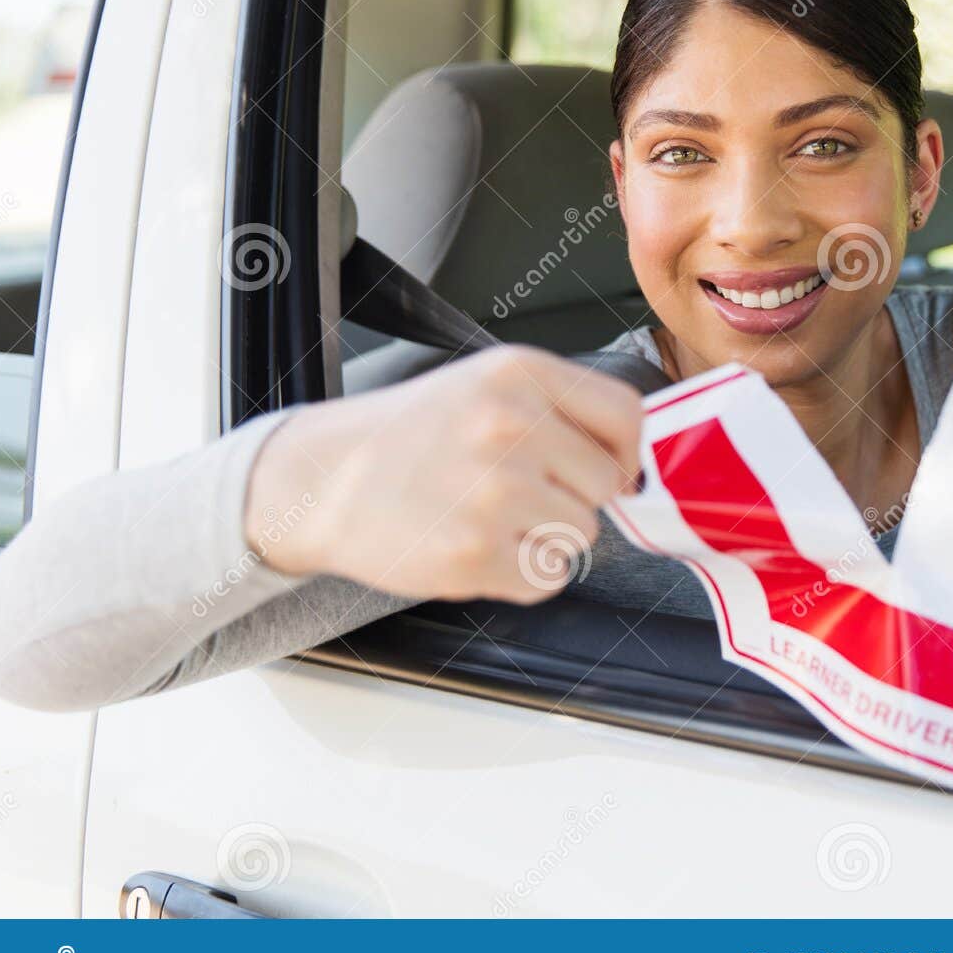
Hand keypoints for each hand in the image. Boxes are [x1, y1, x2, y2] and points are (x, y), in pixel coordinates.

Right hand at [244, 345, 642, 602]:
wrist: (322, 480)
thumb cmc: (410, 437)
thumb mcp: (486, 386)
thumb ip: (559, 410)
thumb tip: (631, 465)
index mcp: (519, 374)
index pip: (626, 416)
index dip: (623, 453)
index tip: (604, 469)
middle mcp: (511, 425)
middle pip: (605, 485)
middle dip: (572, 497)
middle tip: (515, 491)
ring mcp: (493, 491)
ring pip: (581, 534)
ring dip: (545, 536)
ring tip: (486, 515)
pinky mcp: (476, 553)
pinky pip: (548, 578)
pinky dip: (521, 574)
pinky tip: (476, 544)